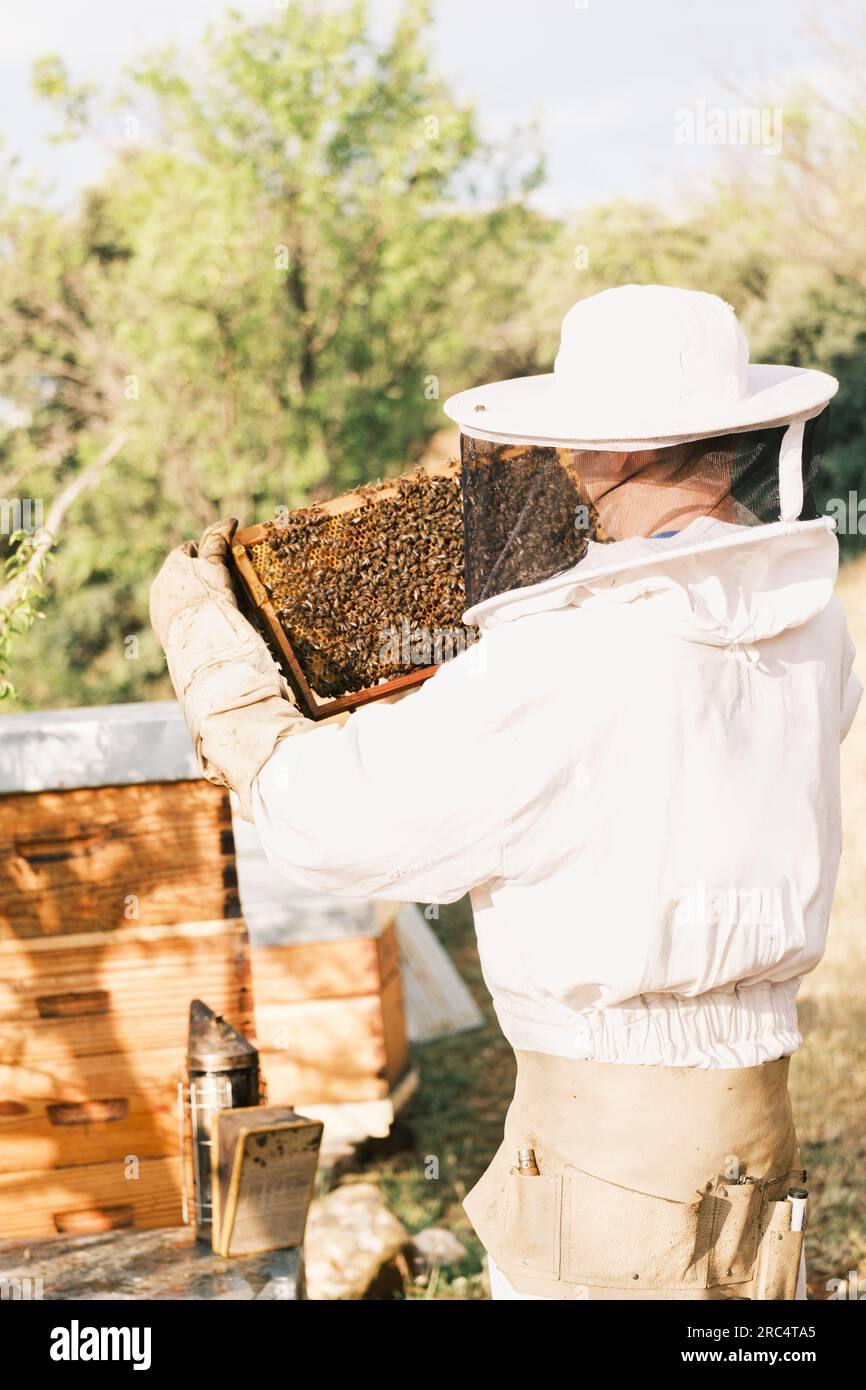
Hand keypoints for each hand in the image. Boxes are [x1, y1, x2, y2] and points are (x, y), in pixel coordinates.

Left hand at [150, 517, 239, 650]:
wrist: (201, 641)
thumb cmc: (212, 599)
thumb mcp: (218, 567)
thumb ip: (219, 544)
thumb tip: (228, 522)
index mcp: (174, 563)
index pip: (187, 549)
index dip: (204, 554)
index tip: (217, 563)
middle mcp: (160, 582)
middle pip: (179, 573)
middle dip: (194, 576)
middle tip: (216, 587)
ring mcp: (158, 607)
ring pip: (175, 595)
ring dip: (189, 597)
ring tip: (209, 609)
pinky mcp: (160, 628)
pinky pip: (173, 617)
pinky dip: (185, 617)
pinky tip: (200, 624)